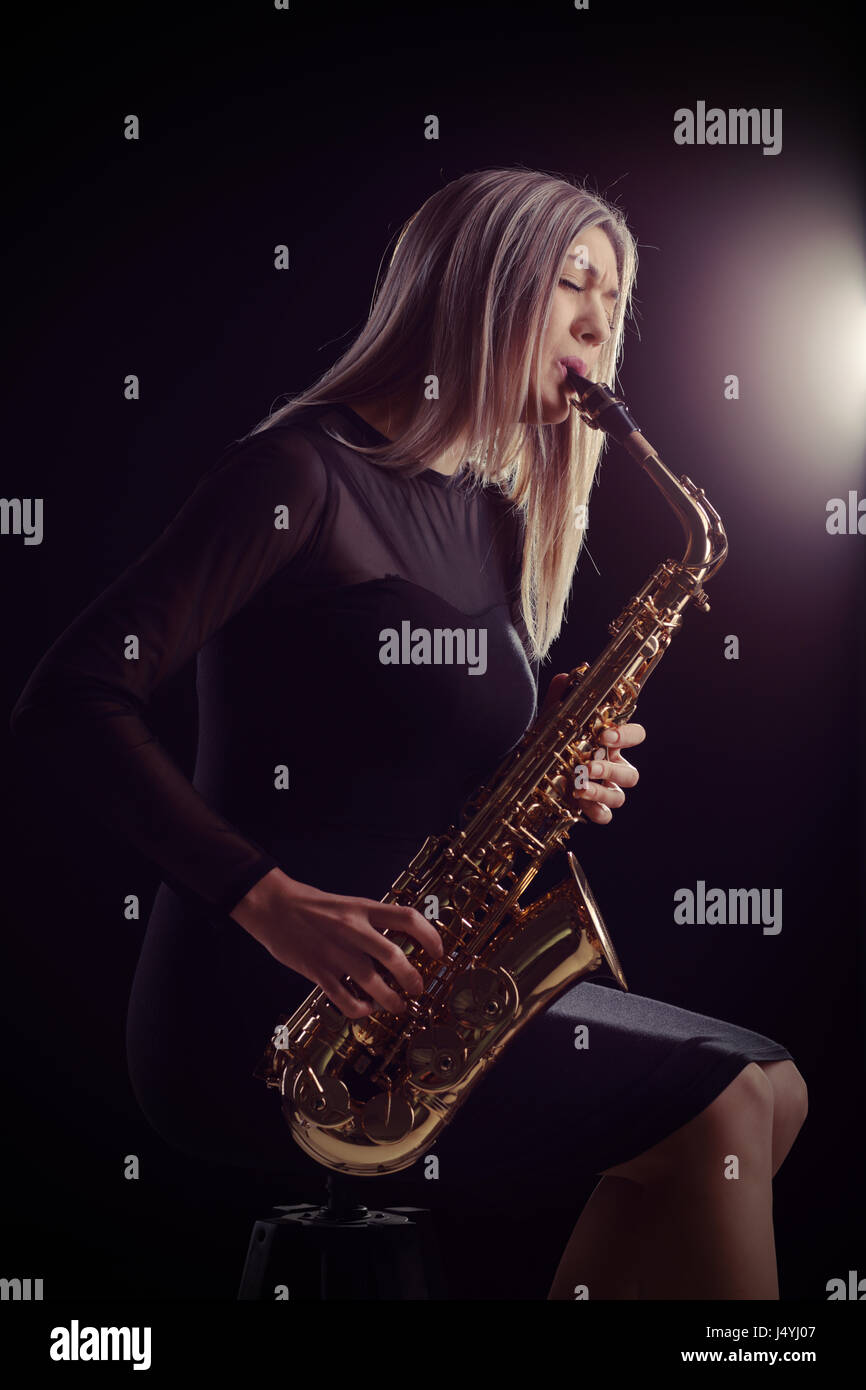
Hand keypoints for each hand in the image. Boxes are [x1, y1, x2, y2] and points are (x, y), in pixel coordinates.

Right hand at [230, 867, 443, 1017]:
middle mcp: (352, 930)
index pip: (407, 918)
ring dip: (391, 1000)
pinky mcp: (317, 971)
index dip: (430, 936)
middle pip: (395, 956)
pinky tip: (365, 1008)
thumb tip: (402, 940)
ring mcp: (335, 952)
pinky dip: (360, 1009)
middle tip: (418, 988)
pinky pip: (345, 998)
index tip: (439, 952)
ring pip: (372, 983)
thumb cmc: (311, 905)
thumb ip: (372, 920)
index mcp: (363, 908)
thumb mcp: (348, 903)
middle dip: (413, 978)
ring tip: (398, 1006)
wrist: (272, 906)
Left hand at [541, 672, 645, 824]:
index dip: (628, 735)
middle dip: (611, 768)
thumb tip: (566, 677)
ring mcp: (603, 789)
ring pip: (620, 795)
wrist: (526, 768)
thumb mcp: (553, 719)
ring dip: (601, 790)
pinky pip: (605, 815)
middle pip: (631, 773)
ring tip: (579, 785)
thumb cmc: (550, 742)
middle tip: (589, 765)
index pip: (636, 736)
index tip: (606, 734)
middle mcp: (612, 767)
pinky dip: (596, 810)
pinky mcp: (591, 807)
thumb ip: (561, 698)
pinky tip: (580, 802)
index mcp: (609, 743)